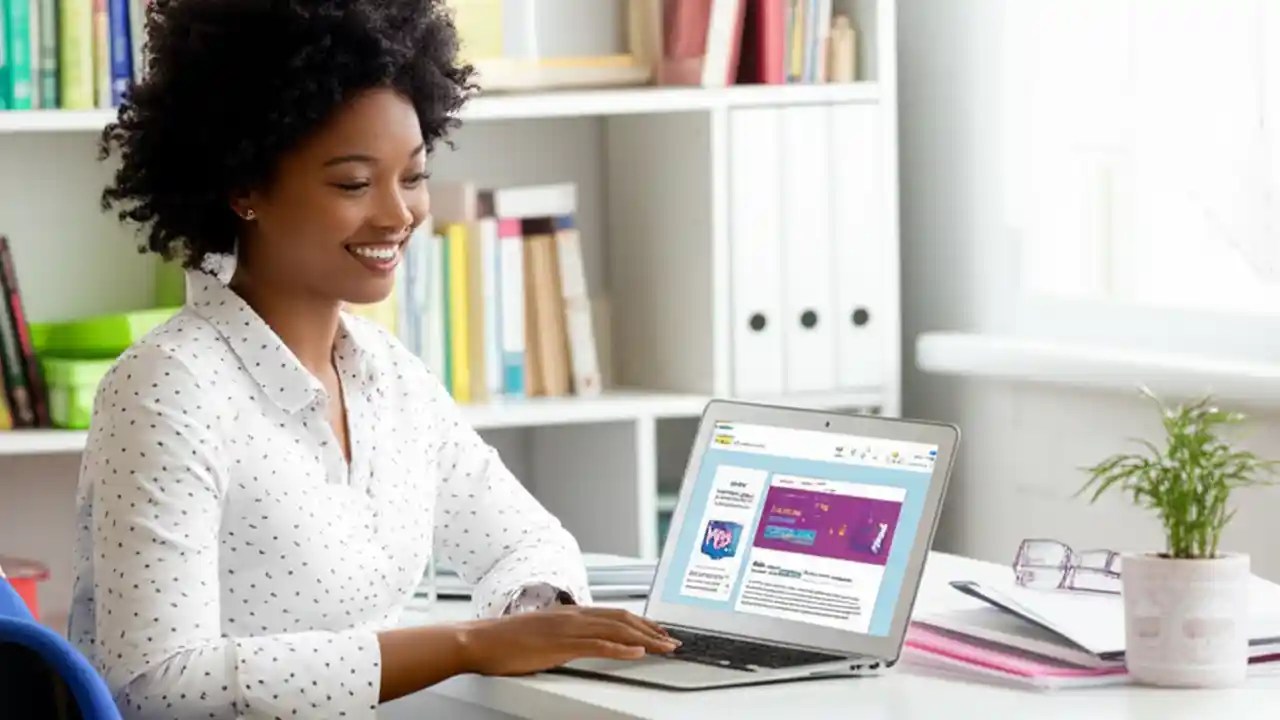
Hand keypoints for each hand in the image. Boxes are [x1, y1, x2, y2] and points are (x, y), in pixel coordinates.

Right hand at [457, 605, 680, 675]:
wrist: (480, 640)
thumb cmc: (506, 640)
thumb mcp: (542, 632)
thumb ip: (563, 633)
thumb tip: (578, 641)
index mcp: (569, 613)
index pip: (613, 613)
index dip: (640, 621)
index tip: (657, 631)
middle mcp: (573, 615)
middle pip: (622, 618)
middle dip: (651, 629)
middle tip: (672, 640)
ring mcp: (567, 629)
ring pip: (616, 629)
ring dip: (645, 638)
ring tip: (665, 646)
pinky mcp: (560, 644)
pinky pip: (598, 645)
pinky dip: (622, 648)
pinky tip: (638, 652)